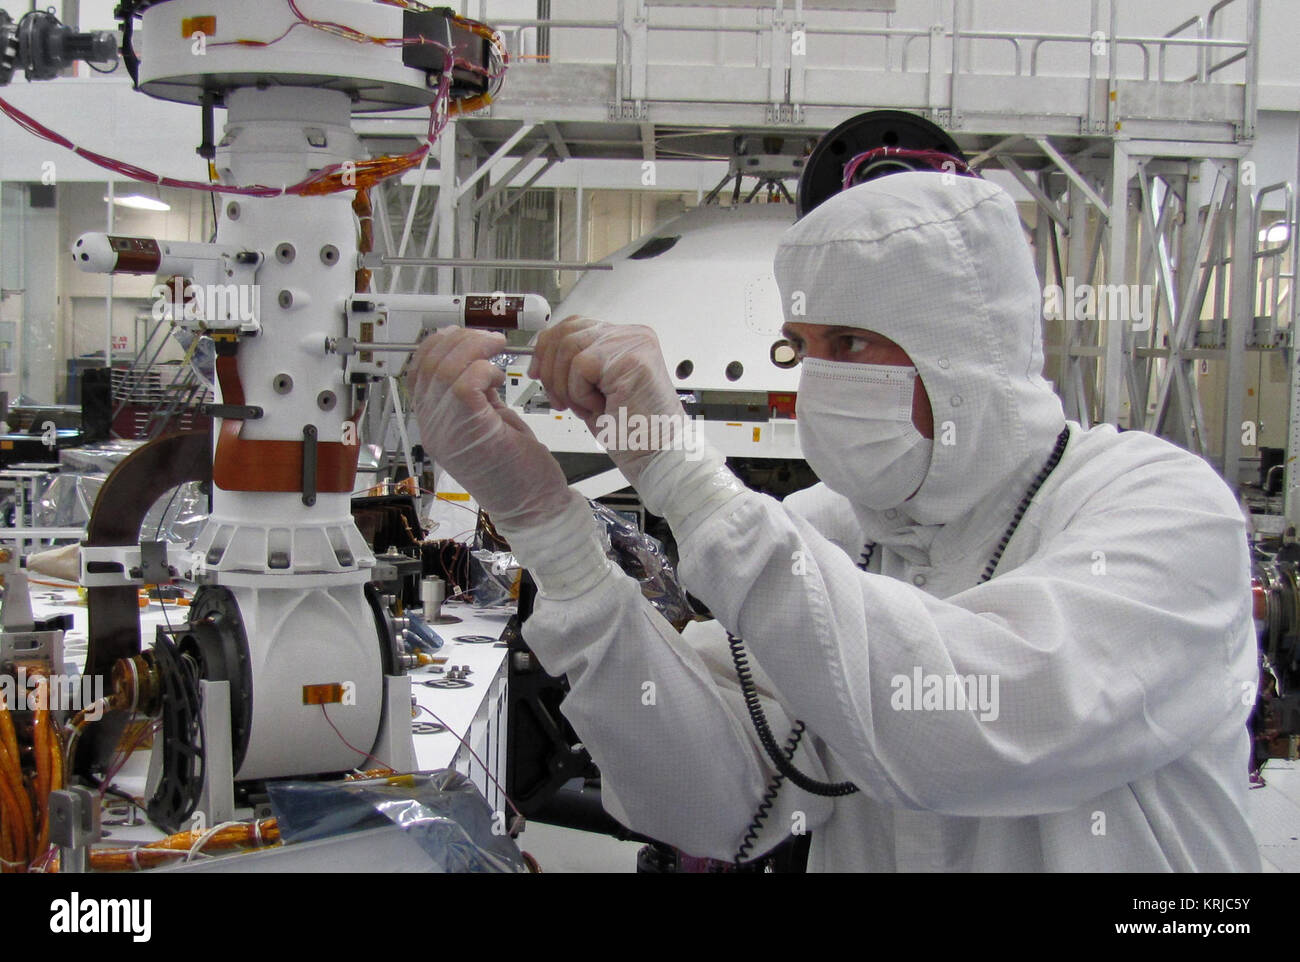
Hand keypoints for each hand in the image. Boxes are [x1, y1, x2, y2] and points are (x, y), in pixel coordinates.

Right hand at [409, 327, 571, 530]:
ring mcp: (446, 432)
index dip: (440, 344)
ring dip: (475, 349)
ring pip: (444, 370)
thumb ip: (474, 392)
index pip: (418, 369)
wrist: (533, 507)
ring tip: (499, 350)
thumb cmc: (516, 467)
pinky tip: (499, 378)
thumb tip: (474, 358)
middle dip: (460, 339)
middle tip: (491, 340)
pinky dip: (483, 370)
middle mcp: (432, 427)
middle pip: (429, 364)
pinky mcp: (470, 432)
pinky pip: (464, 385)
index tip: (468, 335)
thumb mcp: (488, 420)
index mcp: (433, 422)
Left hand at [528, 316, 686, 483]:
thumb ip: (573, 366)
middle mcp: (631, 335)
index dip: (547, 348)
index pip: (573, 325)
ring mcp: (633, 344)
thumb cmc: (631, 431)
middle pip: (567, 332)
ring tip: (586, 407)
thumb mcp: (592, 390)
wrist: (656, 454)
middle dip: (551, 370)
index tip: (538, 372)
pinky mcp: (630, 359)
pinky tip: (600, 407)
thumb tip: (540, 359)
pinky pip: (582, 366)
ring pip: (570, 348)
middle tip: (560, 400)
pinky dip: (580, 393)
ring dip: (567, 386)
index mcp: (624, 339)